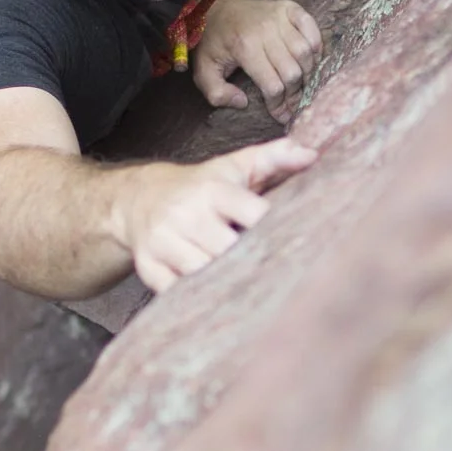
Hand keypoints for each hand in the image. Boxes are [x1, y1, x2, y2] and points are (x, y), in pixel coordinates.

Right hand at [115, 138, 317, 292]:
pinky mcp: (148, 267)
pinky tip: (214, 292)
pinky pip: (176, 292)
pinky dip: (196, 296)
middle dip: (251, 260)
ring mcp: (163, 242)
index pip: (252, 214)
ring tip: (244, 279)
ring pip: (203, 274)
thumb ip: (274, 157)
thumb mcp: (236, 166)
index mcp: (212, 190)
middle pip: (228, 251)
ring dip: (226, 281)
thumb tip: (311, 154)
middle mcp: (185, 214)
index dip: (274, 229)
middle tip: (270, 266)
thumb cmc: (201, 185)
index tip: (291, 238)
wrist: (140, 197)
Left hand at [192, 0, 322, 118]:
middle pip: (292, 71)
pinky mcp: (289, 8)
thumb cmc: (214, 41)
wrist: (219, 6)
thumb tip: (242, 102)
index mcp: (244, 47)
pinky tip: (311, 58)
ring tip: (302, 84)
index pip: (272, 85)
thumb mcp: (204, 70)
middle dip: (295, 93)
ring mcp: (279, 17)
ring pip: (305, 52)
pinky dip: (317, 45)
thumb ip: (216, 93)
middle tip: (293, 103)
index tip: (281, 115)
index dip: (279, 105)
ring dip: (308, 72)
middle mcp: (264, 31)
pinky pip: (311, 28)